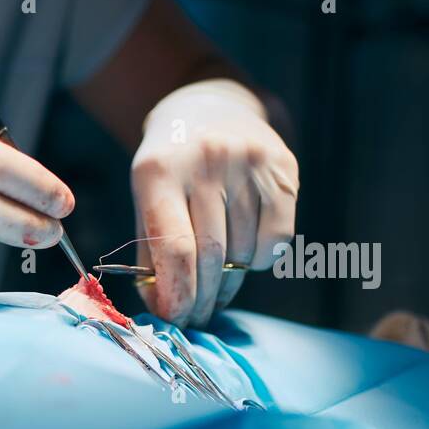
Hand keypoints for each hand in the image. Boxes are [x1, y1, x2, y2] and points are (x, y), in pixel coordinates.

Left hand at [131, 80, 298, 325]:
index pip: (174, 247)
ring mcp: (248, 162)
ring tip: (215, 292)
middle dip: (202, 299)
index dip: (177, 294)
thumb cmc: (171, 170)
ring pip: (243, 253)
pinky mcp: (283, 169)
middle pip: (211, 255)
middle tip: (196, 319)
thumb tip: (163, 311)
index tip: (176, 320)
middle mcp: (206, 162)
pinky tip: (243, 256)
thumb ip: (151, 256)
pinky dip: (259, 261)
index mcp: (160, 172)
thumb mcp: (146, 201)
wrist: (209, 109)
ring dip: (228, 286)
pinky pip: (276, 240)